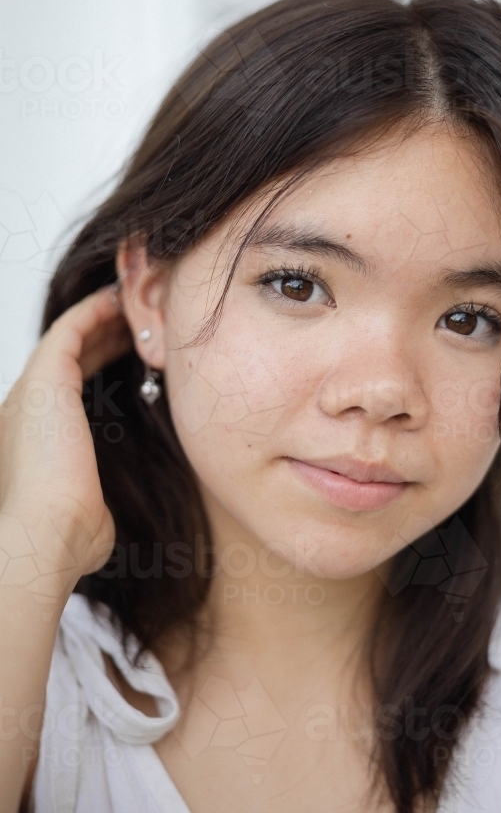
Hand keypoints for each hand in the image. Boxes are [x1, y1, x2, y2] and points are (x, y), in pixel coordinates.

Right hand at [0, 287, 131, 583]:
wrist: (44, 538)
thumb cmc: (67, 538)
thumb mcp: (87, 518)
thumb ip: (92, 506)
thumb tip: (100, 521)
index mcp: (32, 440)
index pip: (69, 389)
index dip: (99, 364)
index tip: (131, 352)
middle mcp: (24, 410)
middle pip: (68, 358)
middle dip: (102, 335)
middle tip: (137, 320)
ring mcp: (30, 392)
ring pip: (68, 337)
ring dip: (99, 316)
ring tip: (133, 301)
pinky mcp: (42, 379)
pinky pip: (70, 329)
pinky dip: (93, 310)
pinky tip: (120, 300)